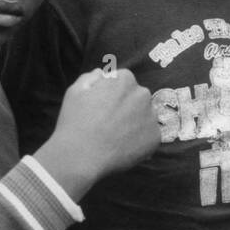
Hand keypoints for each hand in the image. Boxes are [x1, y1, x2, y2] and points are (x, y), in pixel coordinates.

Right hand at [36, 67, 159, 199]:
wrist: (81, 156)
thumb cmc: (74, 122)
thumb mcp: (75, 91)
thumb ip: (90, 77)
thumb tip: (102, 73)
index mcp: (125, 79)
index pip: (125, 82)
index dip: (113, 95)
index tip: (103, 107)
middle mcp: (142, 94)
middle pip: (138, 98)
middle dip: (127, 107)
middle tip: (109, 123)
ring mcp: (151, 116)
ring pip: (145, 117)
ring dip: (135, 123)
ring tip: (115, 137)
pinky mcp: (155, 137)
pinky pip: (149, 136)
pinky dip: (140, 141)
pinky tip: (122, 147)